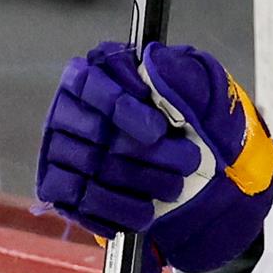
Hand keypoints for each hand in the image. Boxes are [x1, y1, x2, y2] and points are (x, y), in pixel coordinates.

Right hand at [36, 41, 272, 272]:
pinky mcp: (64, 188)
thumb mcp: (206, 90)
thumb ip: (182, 72)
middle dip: (146, 153)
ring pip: (89, 167)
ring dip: (138, 181)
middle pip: (94, 131)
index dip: (121, 107)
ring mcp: (62, 149)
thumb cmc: (202, 121)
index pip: (90, 83)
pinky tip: (146, 213)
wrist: (209, 171)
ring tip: (176, 188)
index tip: (158, 129)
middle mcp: (72, 109)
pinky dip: (114, 211)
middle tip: (188, 163)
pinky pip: (76, 202)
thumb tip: (153, 59)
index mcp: (101, 73)